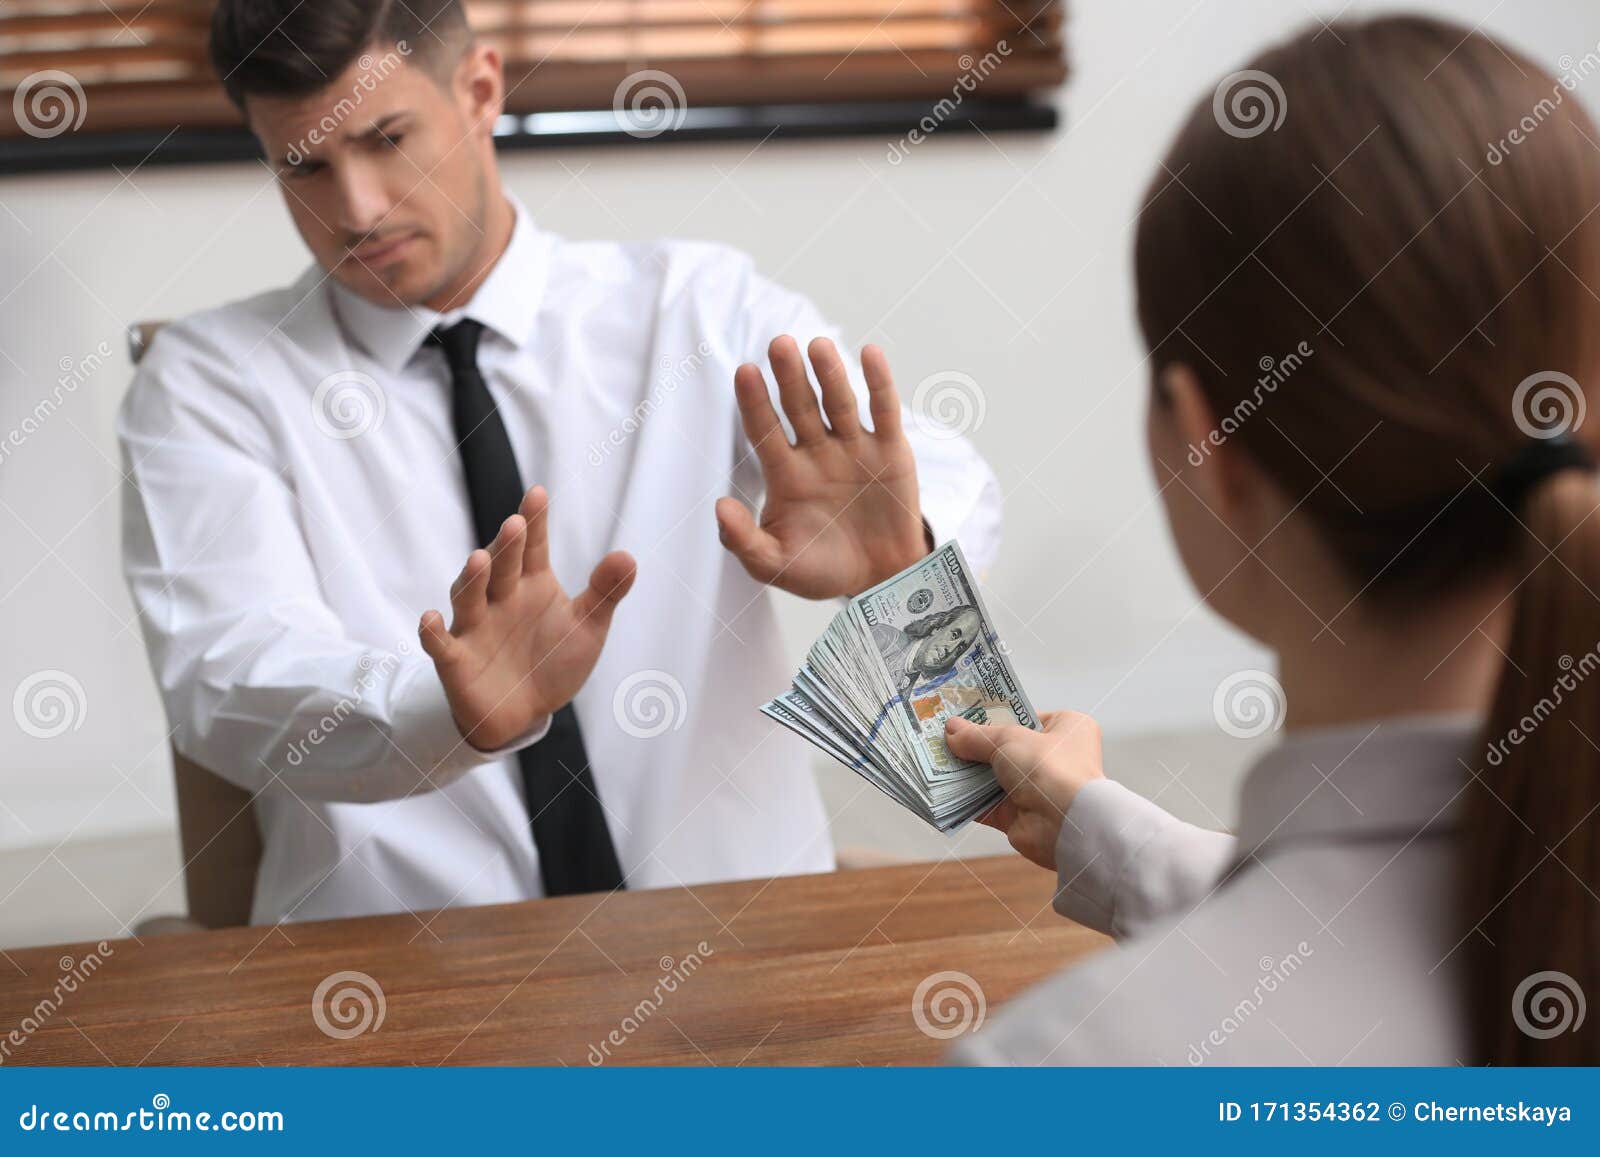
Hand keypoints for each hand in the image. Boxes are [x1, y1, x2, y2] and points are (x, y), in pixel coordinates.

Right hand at [418, 486, 636, 750]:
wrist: (524, 714)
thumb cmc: (553, 662)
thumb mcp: (587, 627)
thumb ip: (605, 592)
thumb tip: (628, 556)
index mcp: (532, 585)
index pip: (533, 547)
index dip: (535, 522)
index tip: (538, 494)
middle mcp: (500, 598)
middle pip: (501, 566)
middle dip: (507, 546)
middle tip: (515, 524)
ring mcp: (475, 626)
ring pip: (469, 596)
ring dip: (473, 578)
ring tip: (481, 559)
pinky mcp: (457, 660)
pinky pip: (441, 644)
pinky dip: (433, 632)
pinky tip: (431, 619)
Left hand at [715, 335, 928, 598]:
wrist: (880, 581)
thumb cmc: (822, 571)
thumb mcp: (775, 565)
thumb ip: (744, 541)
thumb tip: (719, 507)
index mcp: (785, 474)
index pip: (764, 431)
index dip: (754, 403)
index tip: (744, 372)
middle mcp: (817, 452)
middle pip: (799, 407)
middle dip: (789, 377)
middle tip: (779, 344)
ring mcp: (853, 448)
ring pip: (838, 402)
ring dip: (829, 374)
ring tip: (817, 346)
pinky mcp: (890, 451)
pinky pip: (883, 411)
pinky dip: (879, 383)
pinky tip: (869, 353)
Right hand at [943, 710, 1105, 869]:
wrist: (1065, 823)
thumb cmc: (1050, 767)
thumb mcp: (1009, 739)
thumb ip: (977, 736)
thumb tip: (951, 730)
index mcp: (1067, 729)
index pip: (1026, 717)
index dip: (995, 716)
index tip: (965, 715)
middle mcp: (1055, 759)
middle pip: (1006, 748)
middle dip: (975, 747)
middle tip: (944, 738)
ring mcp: (1037, 789)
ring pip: (994, 778)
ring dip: (967, 774)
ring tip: (936, 761)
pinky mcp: (1020, 816)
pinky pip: (987, 805)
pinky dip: (966, 800)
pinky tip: (941, 790)